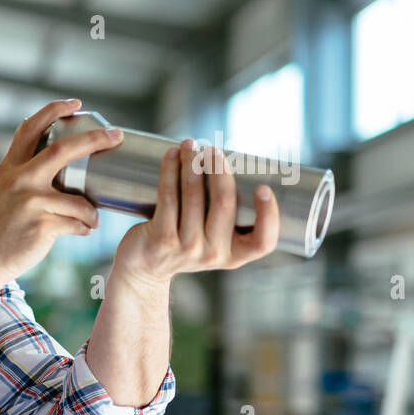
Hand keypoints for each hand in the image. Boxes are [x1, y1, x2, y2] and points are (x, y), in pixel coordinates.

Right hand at [0, 99, 122, 280]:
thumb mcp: (4, 192)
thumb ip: (27, 175)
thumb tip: (65, 164)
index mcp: (10, 168)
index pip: (30, 128)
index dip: (53, 110)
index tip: (76, 103)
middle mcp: (19, 180)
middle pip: (62, 149)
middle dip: (94, 139)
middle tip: (116, 135)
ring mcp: (30, 202)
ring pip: (78, 200)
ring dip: (92, 211)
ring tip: (93, 219)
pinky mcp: (41, 226)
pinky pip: (76, 223)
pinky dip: (84, 228)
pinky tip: (83, 231)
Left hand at [112, 138, 280, 288]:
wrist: (145, 269)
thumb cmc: (186, 245)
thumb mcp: (214, 241)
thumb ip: (229, 216)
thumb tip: (241, 163)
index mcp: (235, 256)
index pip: (263, 242)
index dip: (269, 216)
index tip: (264, 188)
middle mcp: (213, 254)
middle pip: (225, 205)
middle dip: (220, 170)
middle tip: (213, 149)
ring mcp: (187, 248)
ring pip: (194, 196)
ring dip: (192, 164)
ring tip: (190, 145)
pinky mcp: (162, 239)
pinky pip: (168, 197)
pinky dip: (170, 171)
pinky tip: (171, 155)